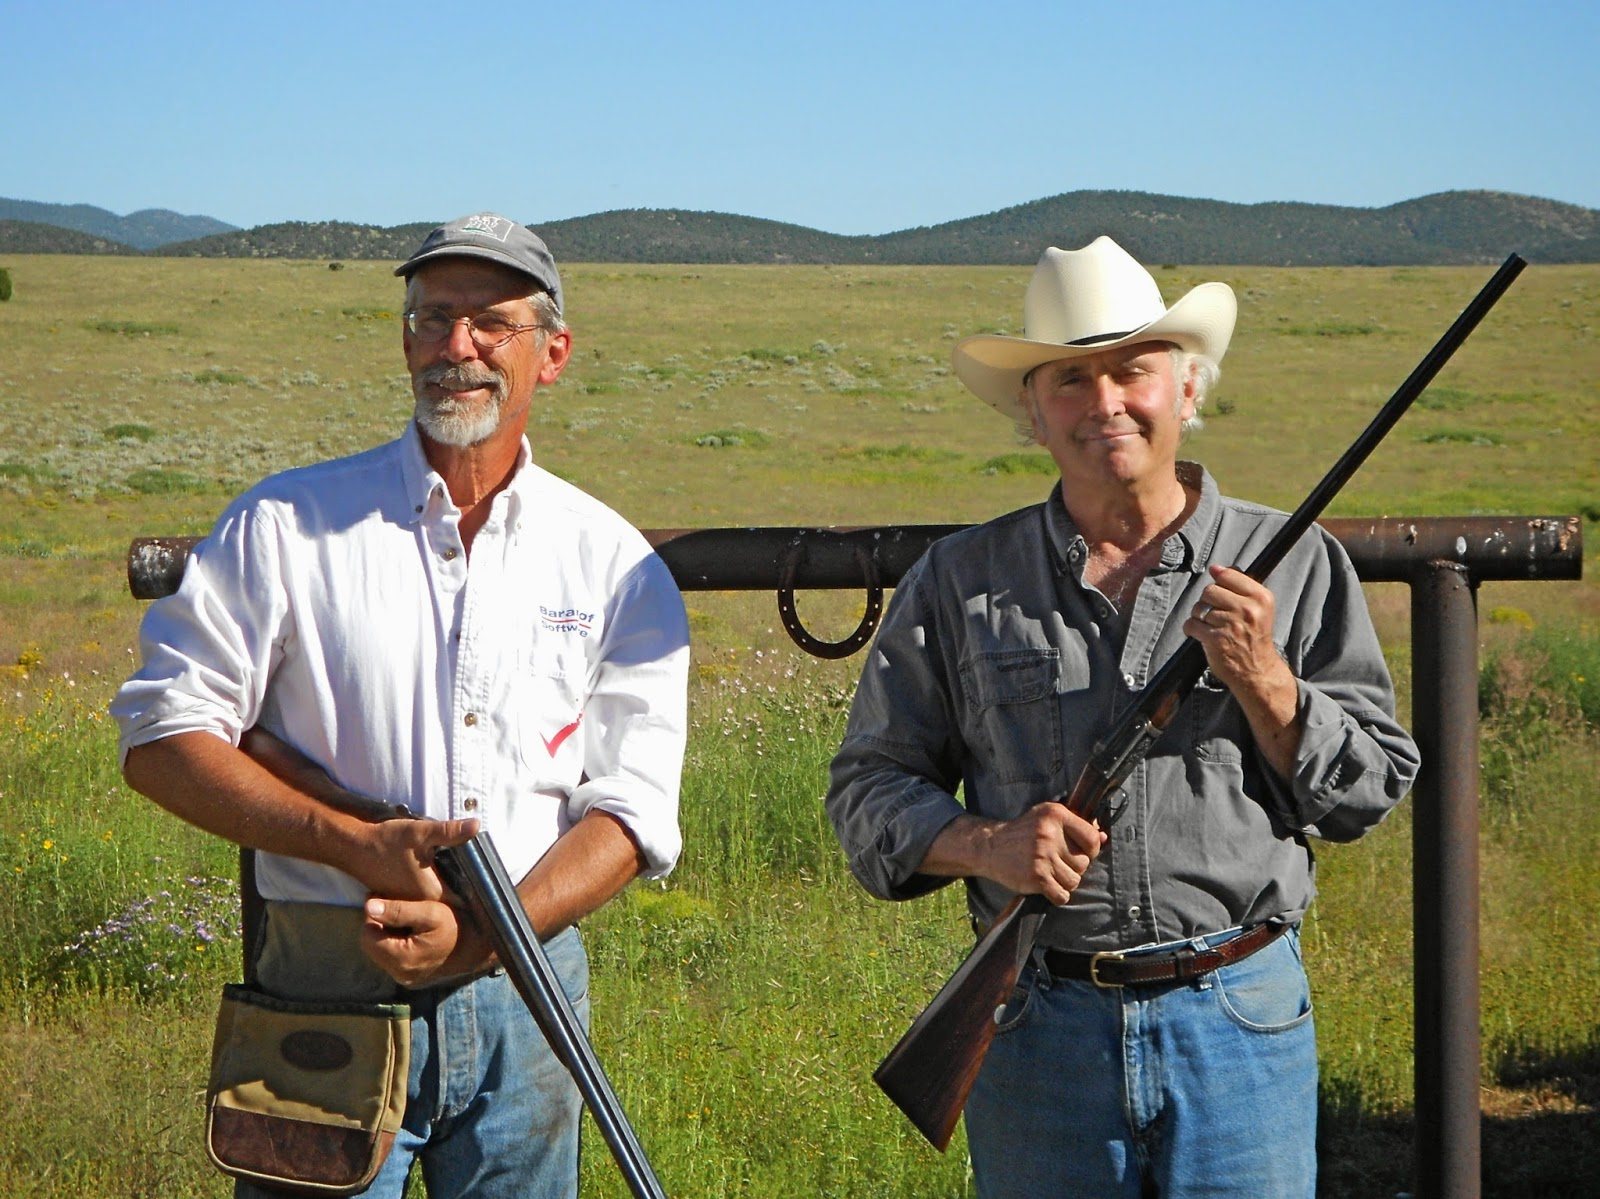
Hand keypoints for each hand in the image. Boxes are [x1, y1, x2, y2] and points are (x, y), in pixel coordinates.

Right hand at [345, 816, 480, 902]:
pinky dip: (436, 882)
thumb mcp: (420, 832)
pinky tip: (443, 869)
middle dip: (468, 885)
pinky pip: (427, 891)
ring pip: (440, 894)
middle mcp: (422, 901)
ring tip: (469, 871)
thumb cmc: (387, 841)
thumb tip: (476, 825)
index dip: (480, 889)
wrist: (354, 847)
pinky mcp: (402, 894)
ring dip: (452, 883)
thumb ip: (449, 831)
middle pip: (454, 896)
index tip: (497, 882)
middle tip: (491, 874)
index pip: (464, 896)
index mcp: (432, 892)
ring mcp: (410, 900)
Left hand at [361, 894, 493, 986]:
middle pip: (370, 945)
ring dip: (386, 936)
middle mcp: (399, 974)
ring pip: (380, 953)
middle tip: (396, 910)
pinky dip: (395, 946)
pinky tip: (410, 935)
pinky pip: (391, 960)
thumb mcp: (429, 912)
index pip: (367, 935)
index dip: (374, 917)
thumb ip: (398, 910)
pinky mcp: (410, 980)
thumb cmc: (454, 925)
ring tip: (405, 922)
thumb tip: (369, 906)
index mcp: (401, 958)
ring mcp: (404, 979)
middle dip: (379, 927)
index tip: (387, 902)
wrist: (475, 948)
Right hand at [981, 803, 1105, 904]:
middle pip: (1084, 863)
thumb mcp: (1046, 818)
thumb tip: (1104, 838)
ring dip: (1065, 881)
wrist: (990, 846)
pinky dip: (1057, 895)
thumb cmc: (1023, 832)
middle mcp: (1050, 834)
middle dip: (1074, 867)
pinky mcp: (1036, 877)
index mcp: (1056, 815)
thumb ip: (1076, 825)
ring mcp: (1043, 857)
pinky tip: (1047, 885)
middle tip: (1056, 862)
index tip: (1080, 852)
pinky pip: (1062, 895)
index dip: (1091, 849)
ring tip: (1050, 873)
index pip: (1092, 838)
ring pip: (1074, 881)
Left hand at [1183, 565, 1295, 701]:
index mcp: (1261, 598)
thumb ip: (1240, 585)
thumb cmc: (1254, 636)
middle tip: (1216, 613)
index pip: (1228, 575)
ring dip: (1200, 616)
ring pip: (1199, 607)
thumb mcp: (1259, 608)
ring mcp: (1231, 624)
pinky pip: (1191, 624)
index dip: (1219, 580)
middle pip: (1210, 590)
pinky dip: (1191, 629)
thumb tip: (1217, 568)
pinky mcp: (1215, 639)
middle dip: (1207, 600)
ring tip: (1212, 626)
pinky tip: (1202, 634)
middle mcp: (1248, 609)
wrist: (1257, 670)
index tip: (1219, 590)